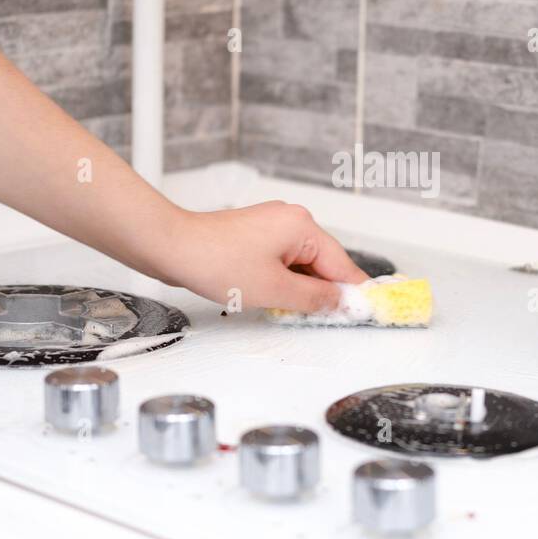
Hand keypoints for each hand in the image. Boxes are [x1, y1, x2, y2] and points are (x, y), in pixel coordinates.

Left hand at [161, 201, 368, 312]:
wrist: (172, 247)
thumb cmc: (215, 260)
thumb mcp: (275, 290)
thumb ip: (315, 298)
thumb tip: (341, 302)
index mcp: (303, 226)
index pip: (342, 265)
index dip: (353, 293)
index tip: (365, 312)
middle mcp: (292, 220)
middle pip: (323, 263)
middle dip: (322, 292)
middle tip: (322, 319)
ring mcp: (273, 225)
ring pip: (303, 264)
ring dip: (300, 288)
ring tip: (285, 307)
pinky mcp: (257, 235)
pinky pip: (284, 261)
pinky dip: (284, 280)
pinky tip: (273, 297)